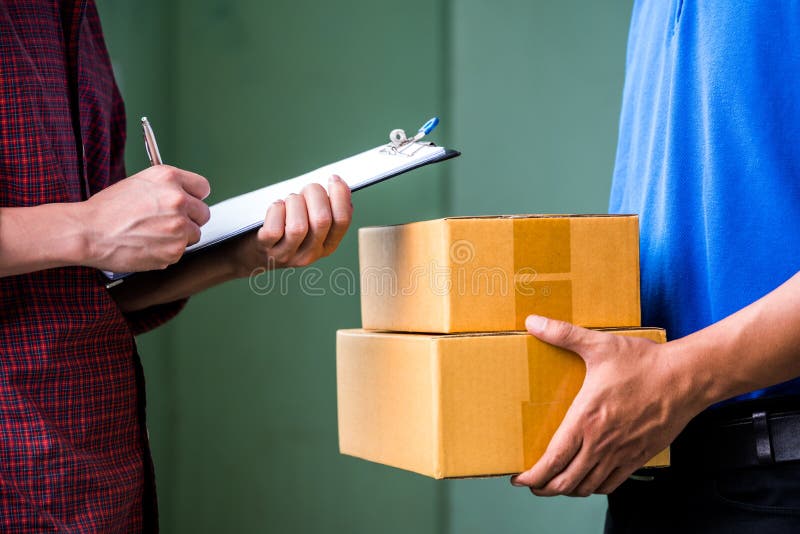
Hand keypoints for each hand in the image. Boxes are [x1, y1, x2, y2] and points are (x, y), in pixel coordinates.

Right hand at [79, 165, 210, 271]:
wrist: (88, 232)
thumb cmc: (107, 209)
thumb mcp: (139, 184)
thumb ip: (166, 189)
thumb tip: (185, 197)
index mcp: (169, 178)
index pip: (203, 187)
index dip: (194, 197)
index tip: (189, 203)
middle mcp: (178, 200)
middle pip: (203, 213)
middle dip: (189, 219)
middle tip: (168, 223)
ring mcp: (179, 226)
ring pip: (194, 234)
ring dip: (179, 237)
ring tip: (152, 234)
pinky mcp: (175, 249)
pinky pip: (180, 251)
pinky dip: (167, 251)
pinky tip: (147, 245)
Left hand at [228, 175, 352, 276]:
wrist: (251, 254)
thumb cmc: (284, 230)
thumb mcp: (310, 227)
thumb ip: (326, 211)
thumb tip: (340, 189)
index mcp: (327, 246)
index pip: (342, 221)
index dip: (341, 195)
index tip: (334, 179)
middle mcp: (310, 253)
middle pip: (322, 220)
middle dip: (315, 194)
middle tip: (306, 189)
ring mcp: (287, 254)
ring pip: (299, 226)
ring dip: (294, 203)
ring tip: (289, 200)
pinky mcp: (266, 249)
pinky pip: (274, 230)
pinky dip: (276, 210)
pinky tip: (276, 206)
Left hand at [510, 315, 705, 495]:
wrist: (686, 378)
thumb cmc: (643, 363)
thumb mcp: (598, 345)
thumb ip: (562, 334)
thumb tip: (533, 322)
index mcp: (585, 420)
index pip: (553, 460)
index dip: (533, 475)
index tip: (519, 478)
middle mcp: (601, 443)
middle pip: (566, 481)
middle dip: (545, 487)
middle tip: (533, 483)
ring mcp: (622, 453)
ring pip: (588, 486)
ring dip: (568, 490)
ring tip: (556, 484)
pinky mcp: (639, 456)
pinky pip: (613, 483)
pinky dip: (595, 487)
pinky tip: (589, 480)